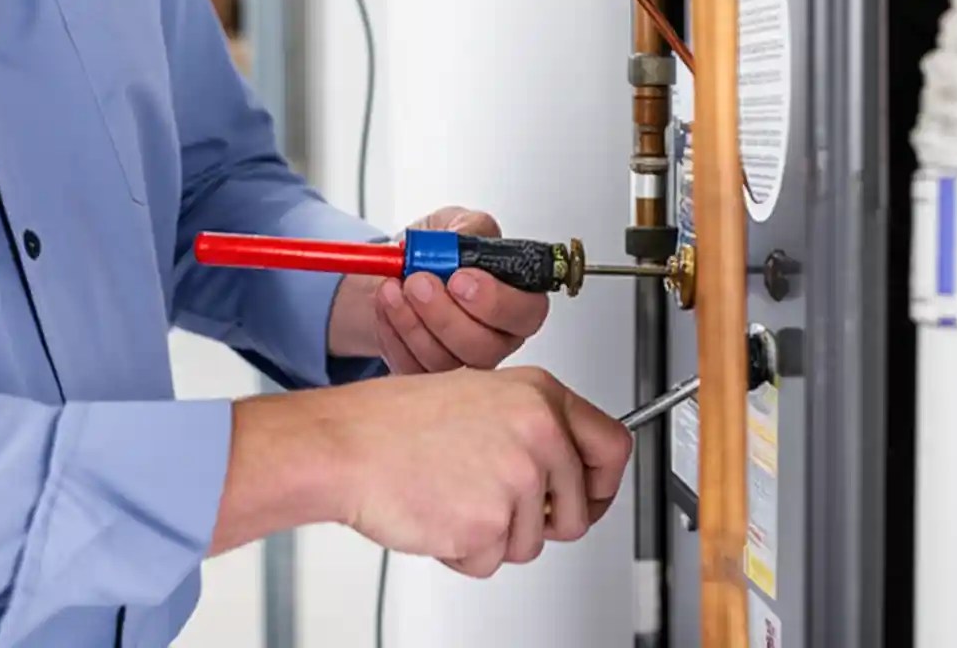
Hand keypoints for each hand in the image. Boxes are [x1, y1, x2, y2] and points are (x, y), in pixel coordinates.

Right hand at [328, 367, 630, 576]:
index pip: (613, 447)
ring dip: (493, 536)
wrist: (343, 446)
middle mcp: (537, 434)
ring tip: (451, 495)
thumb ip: (529, 426)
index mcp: (538, 395)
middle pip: (577, 511)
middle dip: (540, 523)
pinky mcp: (489, 523)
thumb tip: (561, 466)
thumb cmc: (392, 423)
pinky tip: (437, 512)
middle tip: (497, 507)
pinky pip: (491, 561)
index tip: (587, 496)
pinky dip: (463, 551)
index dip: (602, 484)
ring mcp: (517, 480)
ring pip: (532, 542)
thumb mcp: (477, 395)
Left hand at [375, 207, 550, 372]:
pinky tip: (386, 305)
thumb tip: (463, 235)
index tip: (460, 279)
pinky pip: (412, 368)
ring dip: (412, 322)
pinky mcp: (427, 373)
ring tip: (393, 288)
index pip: (526, 312)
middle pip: (483, 347)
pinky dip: (392, 334)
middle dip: (444, 314)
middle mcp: (495, 336)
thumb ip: (467, 227)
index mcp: (515, 299)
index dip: (495, 301)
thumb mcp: (454, 225)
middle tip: (418, 282)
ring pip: (445, 361)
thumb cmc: (436, 255)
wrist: (398, 274)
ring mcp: (461, 361)